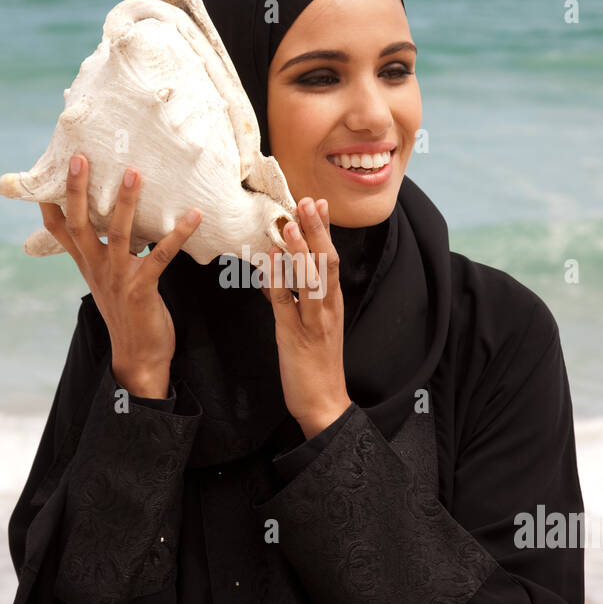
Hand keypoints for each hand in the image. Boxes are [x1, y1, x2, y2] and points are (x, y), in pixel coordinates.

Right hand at [39, 153, 201, 395]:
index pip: (60, 231)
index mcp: (87, 265)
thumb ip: (107, 253)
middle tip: (79, 158)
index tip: (45, 174)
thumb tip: (116, 222)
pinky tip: (194, 215)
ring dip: (126, 202)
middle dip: (77, 191)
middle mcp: (97, 268)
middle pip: (79, 224)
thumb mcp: (109, 280)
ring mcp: (118, 278)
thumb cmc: (127, 313)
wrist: (138, 356)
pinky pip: (161, 256)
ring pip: (118, 234)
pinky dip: (178, 234)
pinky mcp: (141, 289)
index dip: (49, 204)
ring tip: (133, 172)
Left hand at [260, 197, 351, 439]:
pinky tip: (270, 262)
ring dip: (299, 250)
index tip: (319, 203)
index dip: (324, 230)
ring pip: (310, 278)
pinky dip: (278, 280)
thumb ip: (297, 298)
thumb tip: (278, 273)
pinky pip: (286, 303)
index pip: (331, 258)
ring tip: (289, 224)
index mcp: (332, 302)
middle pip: (326, 261)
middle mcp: (327, 307)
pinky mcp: (294, 335)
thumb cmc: (316, 366)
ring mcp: (313, 320)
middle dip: (316, 230)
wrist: (324, 403)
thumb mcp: (309, 326)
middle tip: (308, 200)